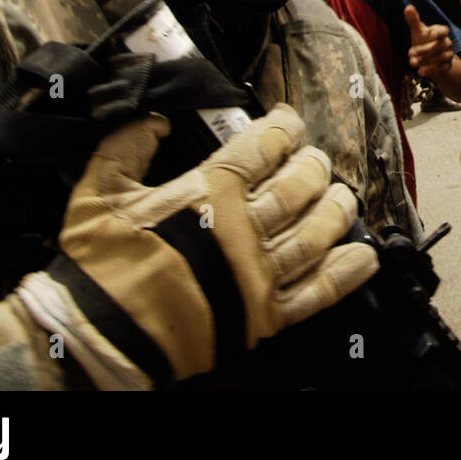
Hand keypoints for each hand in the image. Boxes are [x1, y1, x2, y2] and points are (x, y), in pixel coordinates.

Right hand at [16, 106, 376, 388]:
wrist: (97, 340)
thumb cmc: (97, 266)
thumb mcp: (97, 191)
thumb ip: (127, 145)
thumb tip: (157, 119)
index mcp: (206, 193)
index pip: (263, 145)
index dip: (284, 127)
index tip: (288, 122)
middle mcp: (242, 229)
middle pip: (300, 184)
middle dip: (313, 164)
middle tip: (312, 160)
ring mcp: (259, 275)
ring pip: (317, 231)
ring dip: (336, 209)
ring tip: (340, 197)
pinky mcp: (265, 317)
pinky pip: (320, 291)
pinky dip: (347, 272)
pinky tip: (363, 254)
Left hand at [405, 5, 454, 77]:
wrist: (431, 59)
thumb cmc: (425, 41)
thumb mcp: (418, 31)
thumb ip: (413, 20)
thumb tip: (408, 7)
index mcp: (442, 32)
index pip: (444, 31)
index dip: (439, 32)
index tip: (431, 34)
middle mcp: (447, 43)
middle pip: (439, 46)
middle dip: (424, 50)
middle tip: (410, 53)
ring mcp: (448, 55)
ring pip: (440, 58)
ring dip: (426, 61)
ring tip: (413, 63)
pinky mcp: (446, 66)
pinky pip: (441, 69)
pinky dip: (431, 71)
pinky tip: (420, 72)